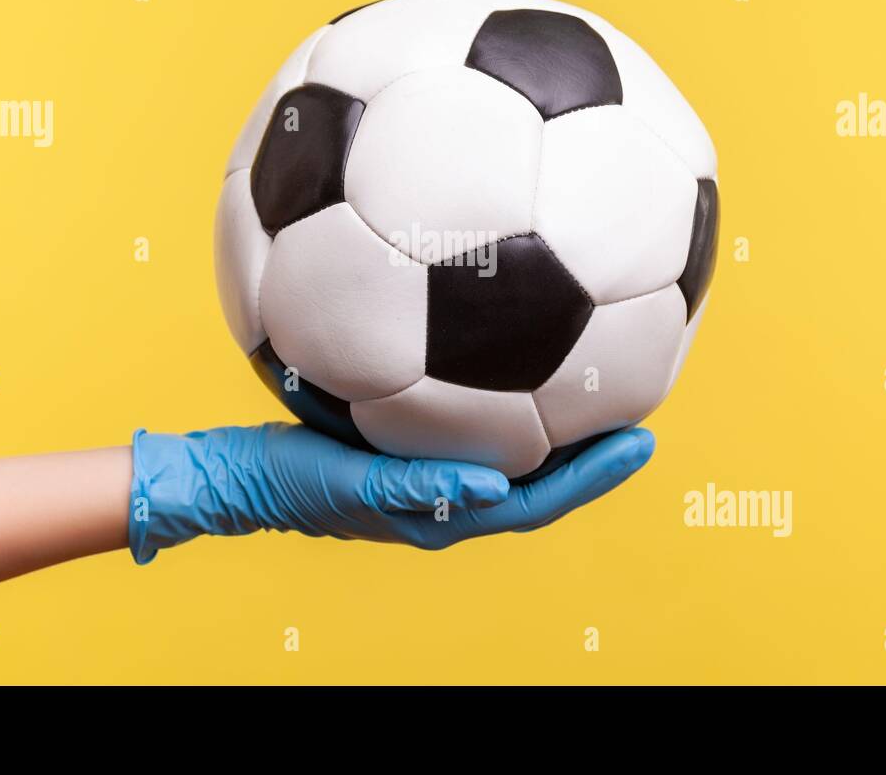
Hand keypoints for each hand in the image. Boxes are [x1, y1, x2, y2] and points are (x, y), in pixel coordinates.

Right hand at [128, 423, 652, 560]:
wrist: (244, 474)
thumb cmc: (293, 480)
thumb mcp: (352, 480)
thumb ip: (419, 485)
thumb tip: (497, 485)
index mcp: (445, 516)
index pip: (537, 502)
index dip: (592, 477)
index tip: (641, 442)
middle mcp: (450, 502)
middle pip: (539, 485)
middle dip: (592, 460)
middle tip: (640, 419)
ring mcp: (432, 479)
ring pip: (513, 460)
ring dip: (559, 437)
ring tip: (596, 396)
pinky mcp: (411, 452)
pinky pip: (478, 433)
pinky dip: (511, 409)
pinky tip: (517, 370)